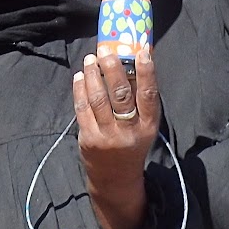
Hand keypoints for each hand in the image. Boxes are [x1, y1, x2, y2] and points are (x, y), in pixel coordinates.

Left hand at [74, 43, 159, 228]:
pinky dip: (80, 88)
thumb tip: (133, 63)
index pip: (148, 96)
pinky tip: (80, 76)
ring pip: (98, 98)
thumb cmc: (132, 143)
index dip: (146, 73)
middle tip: (106, 51)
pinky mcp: (88, 138)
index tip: (142, 51)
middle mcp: (128, 131)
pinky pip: (82, 108)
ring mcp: (106, 135)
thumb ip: (140, 100)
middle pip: (120, 94)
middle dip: (112, 69)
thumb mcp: (144, 126)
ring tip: (90, 59)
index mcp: (147, 126)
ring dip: (93, 74)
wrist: (115, 178)